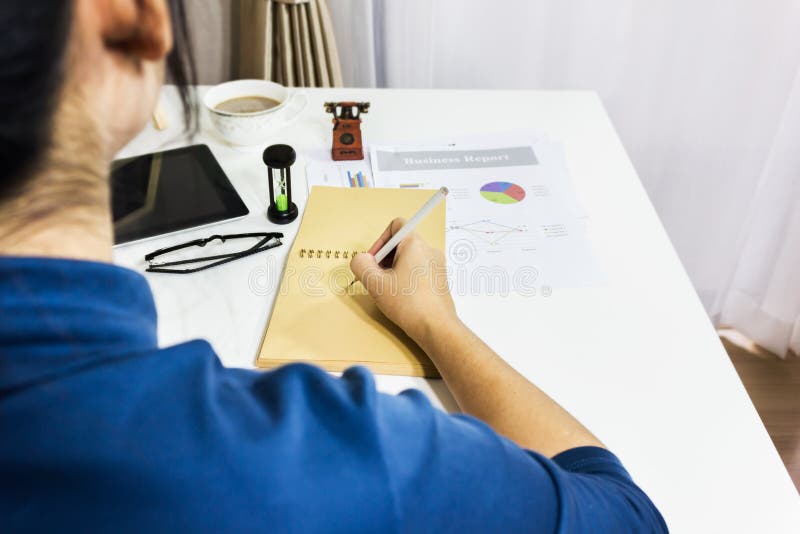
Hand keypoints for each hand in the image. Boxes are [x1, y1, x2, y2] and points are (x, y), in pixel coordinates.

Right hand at [350, 218, 458, 343]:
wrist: (436, 327)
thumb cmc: (408, 304)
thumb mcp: (375, 284)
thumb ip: (361, 265)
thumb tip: (361, 260)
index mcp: (415, 244)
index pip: (396, 225)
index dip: (380, 240)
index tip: (374, 261)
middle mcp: (430, 251)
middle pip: (402, 244)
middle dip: (385, 258)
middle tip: (377, 278)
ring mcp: (437, 266)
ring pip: (410, 259)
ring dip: (395, 270)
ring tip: (389, 290)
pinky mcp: (440, 281)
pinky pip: (419, 272)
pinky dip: (407, 279)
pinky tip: (402, 298)